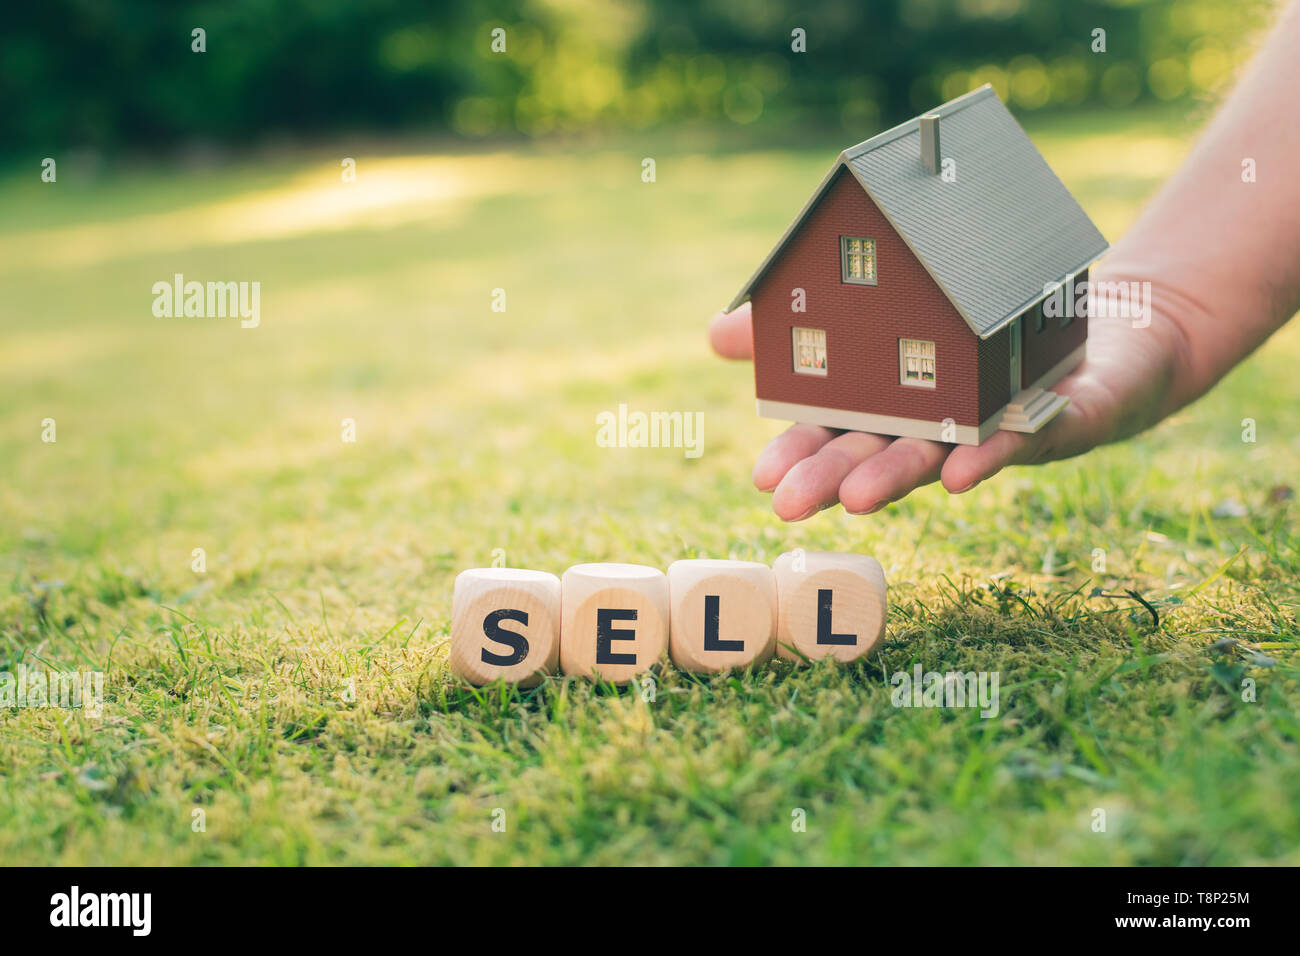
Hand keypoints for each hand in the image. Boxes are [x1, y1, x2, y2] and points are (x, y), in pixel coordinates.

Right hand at [708, 269, 1189, 520]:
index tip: (761, 475)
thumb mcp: (892, 309)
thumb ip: (807, 322)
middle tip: (789, 505)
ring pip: (939, 455)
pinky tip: (962, 471)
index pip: (835, 431)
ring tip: (856, 499)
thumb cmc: (986, 325)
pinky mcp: (1055, 420)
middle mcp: (938, 427)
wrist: (1112, 331)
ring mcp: (994, 427)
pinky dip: (991, 454)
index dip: (798, 452)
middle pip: (877, 454)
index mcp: (896, 405)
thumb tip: (714, 335)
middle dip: (832, 478)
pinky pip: (1023, 438)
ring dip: (896, 478)